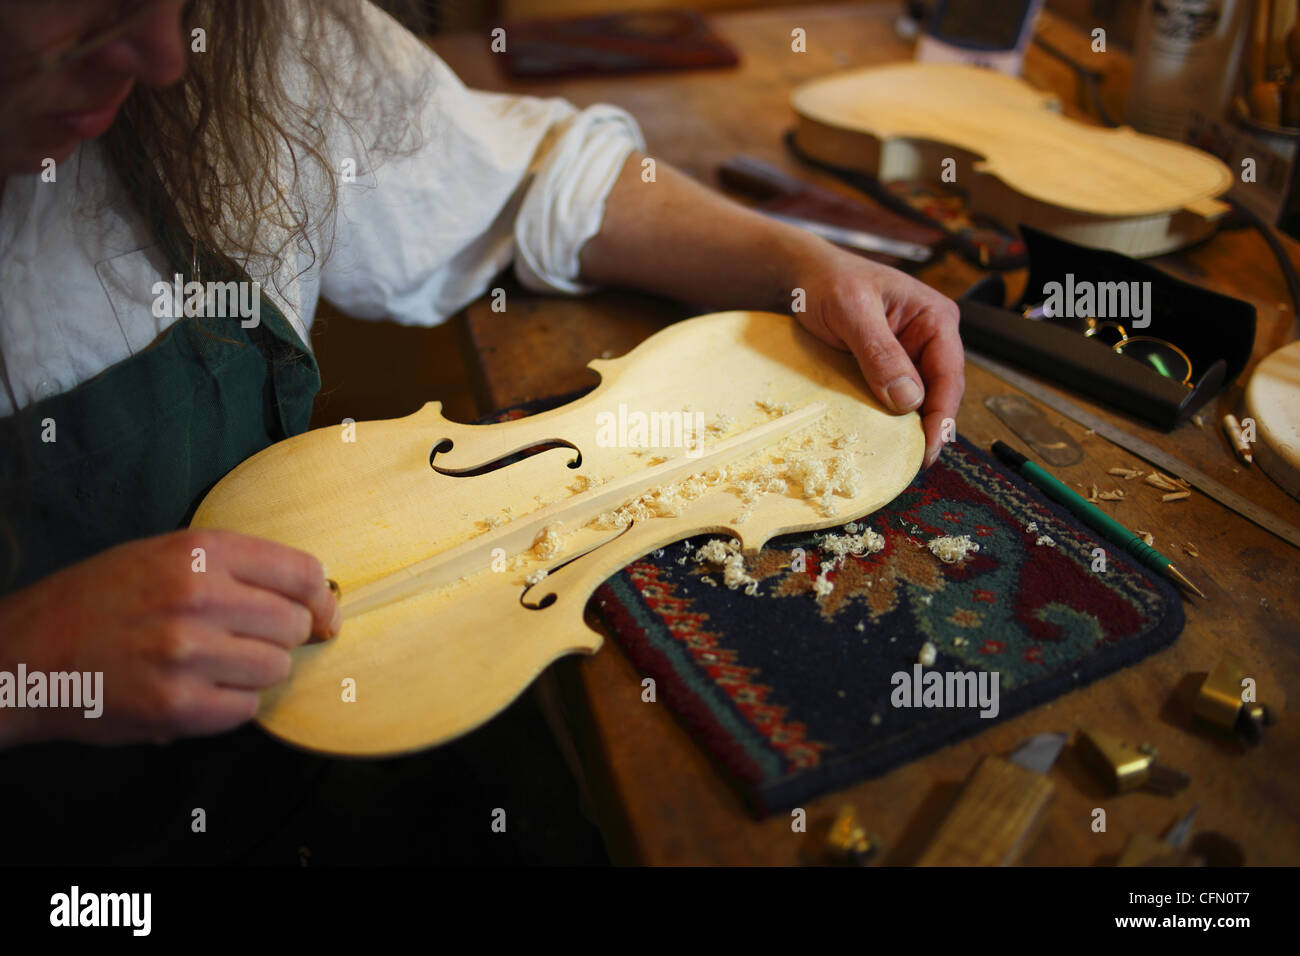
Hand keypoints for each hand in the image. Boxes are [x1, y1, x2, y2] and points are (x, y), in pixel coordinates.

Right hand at [0, 529, 338, 747]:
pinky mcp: (177, 704)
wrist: (23, 654)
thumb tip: (314, 597)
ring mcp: (187, 652)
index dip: (320, 598)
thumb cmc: (100, 601)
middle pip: (295, 624)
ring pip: (277, 668)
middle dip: (283, 637)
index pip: (301, 572)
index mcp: (199, 552)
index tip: (321, 613)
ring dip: (256, 672)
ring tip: (215, 665)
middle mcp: (198, 597)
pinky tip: (200, 690)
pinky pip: (246, 708)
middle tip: (248, 642)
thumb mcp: (163, 555)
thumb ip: (235, 569)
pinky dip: (231, 705)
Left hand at [789, 242, 964, 466]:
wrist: (802, 278)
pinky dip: (891, 417)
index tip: (929, 447)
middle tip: (915, 460)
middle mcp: (930, 337)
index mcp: (935, 317)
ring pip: (920, 399)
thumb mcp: (852, 312)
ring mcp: (911, 354)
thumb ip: (879, 352)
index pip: (949, 374)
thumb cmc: (829, 283)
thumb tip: (909, 399)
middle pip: (940, 392)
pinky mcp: (890, 367)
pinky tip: (883, 436)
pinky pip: (897, 397)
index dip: (942, 415)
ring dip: (911, 425)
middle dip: (930, 426)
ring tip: (902, 456)